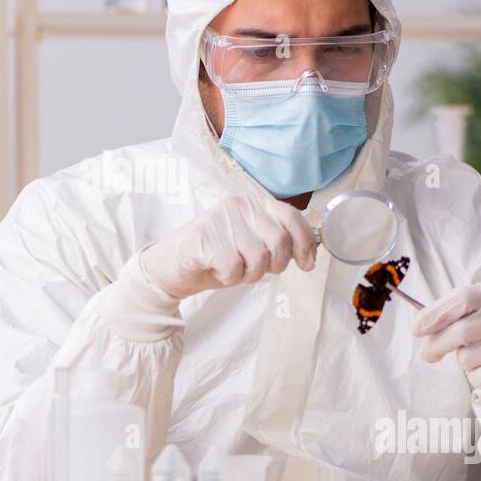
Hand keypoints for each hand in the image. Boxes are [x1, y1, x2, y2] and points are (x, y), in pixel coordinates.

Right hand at [140, 195, 316, 299]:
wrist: (170, 266)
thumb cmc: (214, 257)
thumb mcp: (250, 244)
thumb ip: (276, 240)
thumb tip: (309, 251)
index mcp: (252, 203)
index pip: (291, 217)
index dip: (305, 243)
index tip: (307, 264)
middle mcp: (238, 205)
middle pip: (279, 241)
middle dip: (275, 265)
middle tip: (257, 271)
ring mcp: (220, 220)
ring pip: (258, 258)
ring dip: (249, 274)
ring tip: (232, 269)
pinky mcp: (204, 239)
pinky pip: (234, 268)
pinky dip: (229, 278)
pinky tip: (216, 269)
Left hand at [412, 283, 480, 395]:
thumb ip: (458, 314)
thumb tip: (421, 327)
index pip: (461, 299)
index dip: (434, 314)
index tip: (416, 329)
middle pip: (459, 332)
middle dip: (435, 345)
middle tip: (427, 354)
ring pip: (466, 358)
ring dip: (463, 361)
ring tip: (480, 357)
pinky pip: (478, 377)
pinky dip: (475, 376)